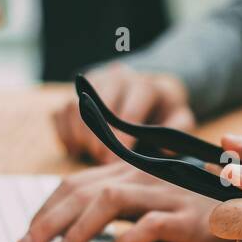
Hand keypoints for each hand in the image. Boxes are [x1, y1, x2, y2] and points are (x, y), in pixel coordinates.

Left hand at [16, 162, 227, 241]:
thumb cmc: (196, 204)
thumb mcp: (154, 198)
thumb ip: (122, 205)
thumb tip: (79, 229)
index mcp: (130, 169)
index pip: (76, 183)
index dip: (46, 208)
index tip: (28, 234)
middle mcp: (143, 175)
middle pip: (84, 190)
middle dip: (47, 220)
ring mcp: (165, 193)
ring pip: (110, 201)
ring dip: (79, 229)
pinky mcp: (186, 215)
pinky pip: (151, 225)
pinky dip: (128, 241)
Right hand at [52, 63, 194, 163]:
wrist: (151, 91)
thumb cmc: (165, 111)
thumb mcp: (181, 118)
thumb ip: (179, 130)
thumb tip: (165, 149)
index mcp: (144, 86)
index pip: (128, 111)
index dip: (121, 140)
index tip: (116, 163)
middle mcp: (116, 78)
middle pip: (96, 108)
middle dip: (97, 139)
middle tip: (101, 163)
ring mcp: (93, 83)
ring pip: (74, 108)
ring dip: (79, 136)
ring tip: (88, 156)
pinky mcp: (76, 92)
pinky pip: (60, 112)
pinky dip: (64, 133)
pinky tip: (76, 150)